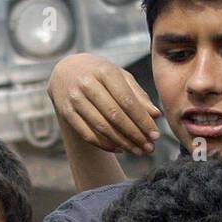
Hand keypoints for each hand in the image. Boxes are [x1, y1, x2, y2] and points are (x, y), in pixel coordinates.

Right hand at [47, 53, 161, 155]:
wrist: (66, 70)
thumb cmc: (100, 73)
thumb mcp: (120, 76)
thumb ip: (138, 94)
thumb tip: (156, 115)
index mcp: (105, 72)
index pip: (127, 101)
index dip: (142, 120)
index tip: (155, 135)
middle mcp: (87, 84)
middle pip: (115, 116)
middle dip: (134, 135)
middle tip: (149, 148)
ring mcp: (74, 99)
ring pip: (101, 127)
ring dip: (122, 143)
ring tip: (137, 151)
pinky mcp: (66, 112)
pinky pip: (87, 134)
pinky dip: (105, 145)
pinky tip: (119, 149)